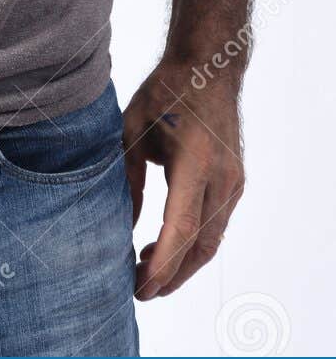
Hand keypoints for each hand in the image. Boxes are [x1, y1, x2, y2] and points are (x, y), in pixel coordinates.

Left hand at [122, 60, 244, 299]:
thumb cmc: (166, 91)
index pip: (180, 227)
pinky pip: (215, 225)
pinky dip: (193, 243)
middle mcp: (222, 178)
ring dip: (182, 263)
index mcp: (195, 162)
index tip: (141, 285)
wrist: (210, 67)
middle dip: (170, 275)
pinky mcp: (235, 182)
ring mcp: (233, 182)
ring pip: (211, 240)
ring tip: (146, 271)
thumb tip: (123, 222)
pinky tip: (166, 245)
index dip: (161, 263)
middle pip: (200, 246)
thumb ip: (127, 176)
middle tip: (138, 290)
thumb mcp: (132, 128)